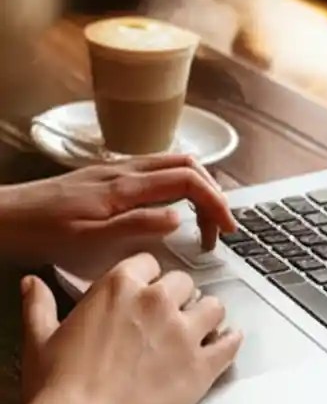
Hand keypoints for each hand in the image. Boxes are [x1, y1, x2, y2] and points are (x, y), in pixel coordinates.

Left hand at [0, 154, 234, 264]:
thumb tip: (177, 219)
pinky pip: (156, 170)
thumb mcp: (87, 239)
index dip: (215, 203)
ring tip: (204, 220)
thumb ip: (135, 226)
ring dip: (199, 188)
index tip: (226, 230)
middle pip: (188, 166)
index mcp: (124, 186)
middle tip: (219, 229)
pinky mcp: (107, 177)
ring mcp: (115, 170)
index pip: (188, 181)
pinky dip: (179, 185)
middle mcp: (123, 171)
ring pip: (174, 164)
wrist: (0, 216)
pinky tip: (173, 208)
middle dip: (214, 194)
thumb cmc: (38, 232)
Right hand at [19, 254, 242, 403]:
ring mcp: (185, 333)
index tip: (146, 290)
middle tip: (169, 314)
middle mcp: (157, 303)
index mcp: (119, 288)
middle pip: (184, 282)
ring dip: (206, 315)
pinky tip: (225, 343)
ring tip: (197, 328)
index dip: (147, 278)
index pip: (148, 263)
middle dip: (178, 296)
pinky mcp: (204, 364)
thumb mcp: (40, 339)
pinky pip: (231, 342)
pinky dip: (230, 341)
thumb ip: (39, 305)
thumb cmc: (59, 387)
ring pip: (213, 306)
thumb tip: (32, 284)